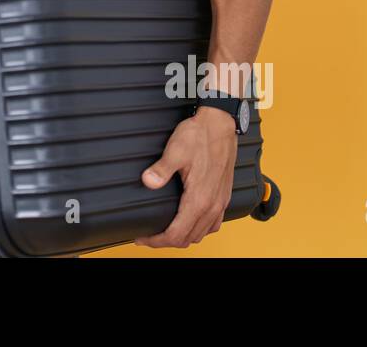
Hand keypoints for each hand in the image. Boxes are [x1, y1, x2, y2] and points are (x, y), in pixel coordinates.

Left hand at [133, 107, 237, 248]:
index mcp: (199, 199)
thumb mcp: (175, 151)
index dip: (157, 241)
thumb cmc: (200, 136)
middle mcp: (212, 205)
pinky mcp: (224, 196)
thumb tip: (148, 181)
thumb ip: (161, 169)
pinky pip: (214, 223)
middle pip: (189, 238)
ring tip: (167, 231)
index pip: (177, 235)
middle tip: (150, 236)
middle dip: (167, 241)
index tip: (143, 238)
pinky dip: (200, 229)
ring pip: (203, 233)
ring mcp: (220, 202)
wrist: (220, 124)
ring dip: (185, 237)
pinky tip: (190, 221)